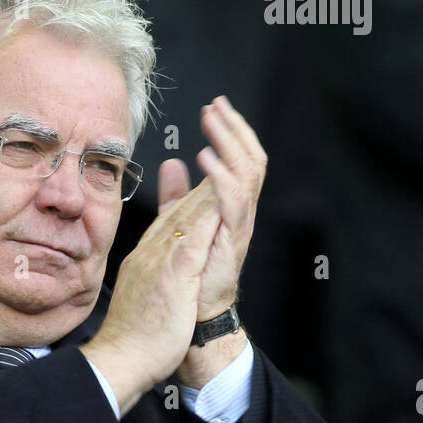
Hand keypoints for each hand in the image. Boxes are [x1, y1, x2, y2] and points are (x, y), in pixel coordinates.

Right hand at [81, 175, 221, 411]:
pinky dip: (208, 212)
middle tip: (222, 149)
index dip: (190, 193)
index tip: (208, 174)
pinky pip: (194, 235)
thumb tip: (162, 264)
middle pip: (181, 209)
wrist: (120, 361)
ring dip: (209, 184)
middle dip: (204, 179)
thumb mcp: (145, 298)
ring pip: (188, 214)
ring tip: (227, 156)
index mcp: (145, 259)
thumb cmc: (133, 339)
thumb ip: (155, 274)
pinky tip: (223, 194)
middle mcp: (150, 253)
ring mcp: (160, 260)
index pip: (171, 219)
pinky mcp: (174, 273)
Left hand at [158, 95, 266, 318]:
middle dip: (234, 128)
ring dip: (229, 143)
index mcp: (228, 205)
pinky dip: (221, 178)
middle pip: (249, 158)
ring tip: (213, 120)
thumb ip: (179, 196)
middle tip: (216, 104)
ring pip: (246, 173)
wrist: (187, 318)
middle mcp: (239, 213)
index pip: (238, 158)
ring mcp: (238, 226)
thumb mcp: (181, 224)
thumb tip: (173, 164)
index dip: (229, 130)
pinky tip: (207, 159)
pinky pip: (234, 202)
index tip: (213, 106)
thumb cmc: (187, 276)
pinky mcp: (231, 241)